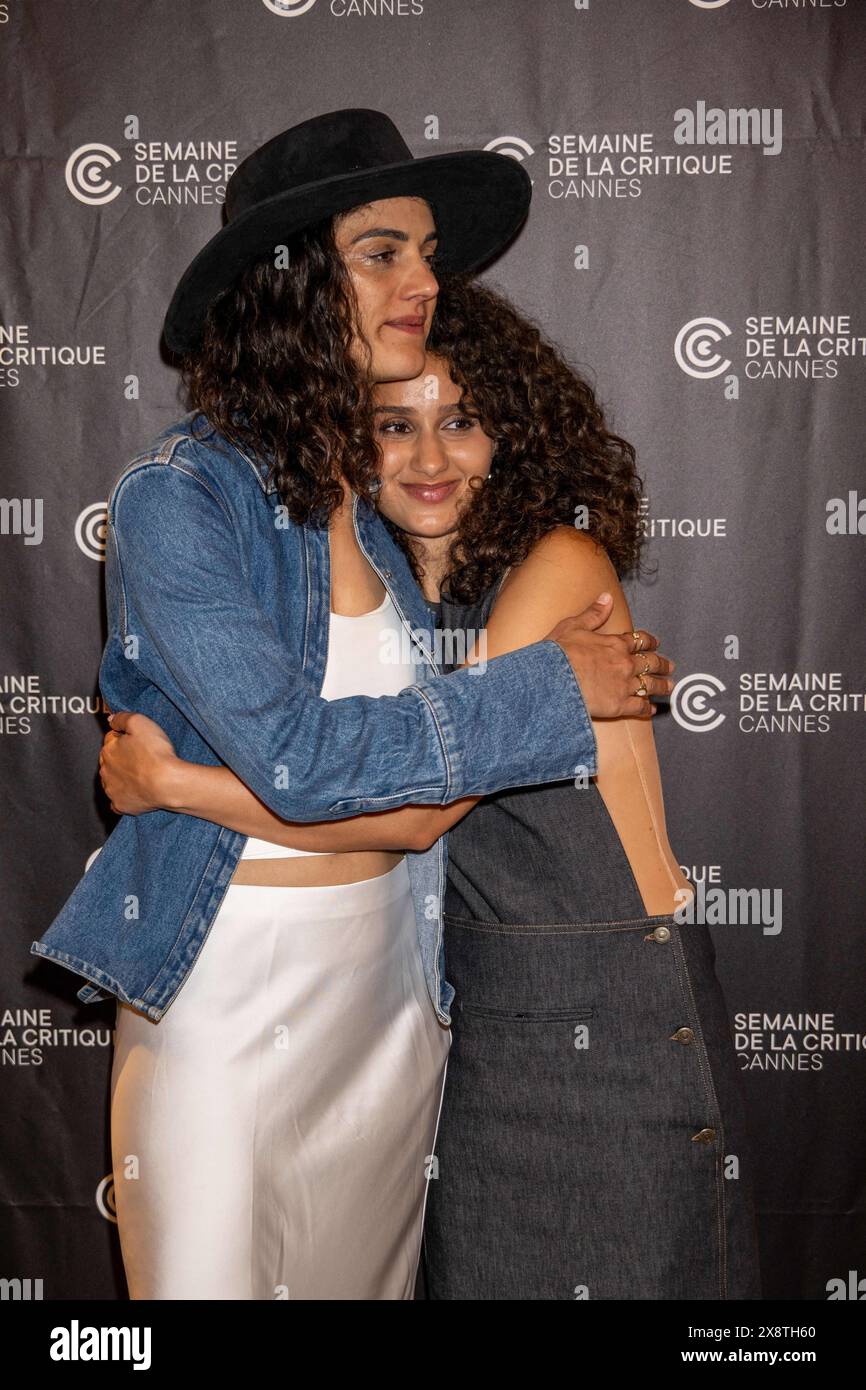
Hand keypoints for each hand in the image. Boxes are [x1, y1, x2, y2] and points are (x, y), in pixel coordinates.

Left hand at [99, 709, 178, 813]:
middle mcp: (105, 771)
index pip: (112, 739)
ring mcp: (111, 790)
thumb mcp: (140, 722)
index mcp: (108, 750)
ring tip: (142, 774)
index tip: (139, 741)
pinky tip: (136, 792)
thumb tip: (111, 719)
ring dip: (122, 777)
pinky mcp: (120, 805)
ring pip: (112, 780)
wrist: (168, 784)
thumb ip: (122, 717)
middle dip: (122, 757)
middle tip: (143, 757)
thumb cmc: (156, 753)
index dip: (126, 737)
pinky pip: (117, 800)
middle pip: (111, 760)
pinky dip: (124, 796)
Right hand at [545, 593, 674, 719]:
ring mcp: (624, 685)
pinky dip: (647, 708)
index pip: (639, 641)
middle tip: (670, 667)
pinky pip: (638, 707)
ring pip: (650, 685)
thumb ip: (593, 613)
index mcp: (615, 644)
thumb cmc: (558, 654)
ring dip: (661, 686)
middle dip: (662, 664)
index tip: (656, 643)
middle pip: (650, 663)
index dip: (649, 641)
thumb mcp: (573, 626)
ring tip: (669, 687)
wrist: (552, 679)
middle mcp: (624, 663)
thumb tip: (606, 597)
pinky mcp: (619, 705)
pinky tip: (651, 709)